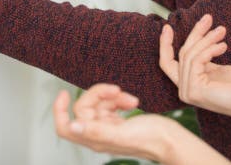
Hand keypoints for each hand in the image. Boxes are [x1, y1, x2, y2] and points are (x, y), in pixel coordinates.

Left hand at [53, 85, 176, 161]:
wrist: (170, 140)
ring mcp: (109, 128)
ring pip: (99, 105)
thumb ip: (98, 130)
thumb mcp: (123, 133)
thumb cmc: (151, 139)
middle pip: (85, 109)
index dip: (60, 110)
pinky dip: (119, 99)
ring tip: (130, 99)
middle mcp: (99, 135)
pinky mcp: (119, 122)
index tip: (64, 92)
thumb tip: (74, 126)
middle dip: (99, 95)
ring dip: (113, 97)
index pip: (66, 127)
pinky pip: (111, 105)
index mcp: (95, 139)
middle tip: (117, 90)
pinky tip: (131, 102)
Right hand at [159, 15, 230, 121]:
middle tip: (208, 18)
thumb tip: (199, 35)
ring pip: (190, 55)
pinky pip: (197, 60)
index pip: (167, 63)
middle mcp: (183, 90)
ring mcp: (187, 92)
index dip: (165, 44)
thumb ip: (203, 58)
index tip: (167, 26)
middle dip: (196, 33)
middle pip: (182, 53)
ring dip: (206, 39)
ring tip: (221, 31)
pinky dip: (210, 49)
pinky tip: (223, 46)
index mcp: (187, 84)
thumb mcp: (216, 67)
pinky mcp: (195, 90)